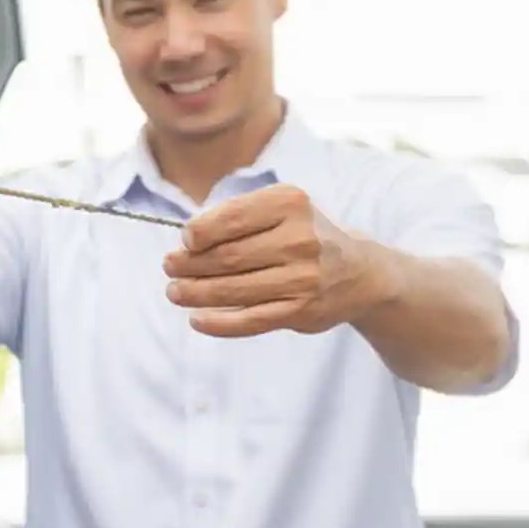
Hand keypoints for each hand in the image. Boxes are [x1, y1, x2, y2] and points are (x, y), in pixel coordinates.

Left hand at [162, 184, 381, 336]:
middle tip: (169, 268)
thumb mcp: (279, 209)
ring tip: (174, 292)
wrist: (359, 273)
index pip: (231, 218)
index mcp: (290, 204)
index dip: (199, 232)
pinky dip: (218, 323)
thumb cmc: (302, 235)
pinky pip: (250, 320)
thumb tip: (187, 241)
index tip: (184, 241)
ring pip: (234, 289)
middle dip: (189, 264)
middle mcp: (300, 239)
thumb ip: (237, 217)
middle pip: (228, 256)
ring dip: (195, 293)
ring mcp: (303, 278)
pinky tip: (197, 320)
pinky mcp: (302, 311)